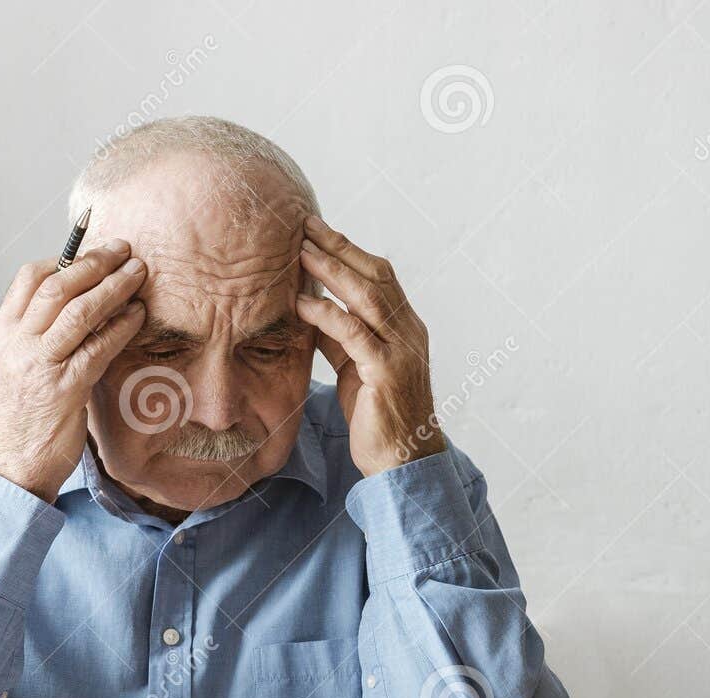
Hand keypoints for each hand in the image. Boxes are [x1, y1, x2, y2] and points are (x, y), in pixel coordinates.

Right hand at [0, 240, 147, 500]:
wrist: (8, 470)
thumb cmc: (16, 423)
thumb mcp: (13, 371)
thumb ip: (34, 339)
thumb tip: (73, 308)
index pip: (27, 279)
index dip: (64, 260)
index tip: (91, 255)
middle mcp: (15, 345)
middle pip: (58, 285)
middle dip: (96, 262)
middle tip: (124, 250)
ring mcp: (38, 366)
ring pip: (80, 310)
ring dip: (114, 286)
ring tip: (138, 273)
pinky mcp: (64, 390)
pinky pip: (98, 346)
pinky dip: (121, 326)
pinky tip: (138, 316)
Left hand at [294, 216, 442, 476]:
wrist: (402, 460)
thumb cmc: (377, 414)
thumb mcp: (356, 368)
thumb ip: (341, 338)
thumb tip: (312, 309)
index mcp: (405, 326)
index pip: (379, 275)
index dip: (348, 249)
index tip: (316, 230)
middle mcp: (409, 331)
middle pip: (376, 274)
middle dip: (339, 247)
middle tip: (305, 224)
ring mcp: (401, 350)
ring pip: (368, 297)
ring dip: (331, 271)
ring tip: (300, 252)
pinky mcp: (386, 373)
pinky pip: (354, 334)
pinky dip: (327, 314)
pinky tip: (302, 303)